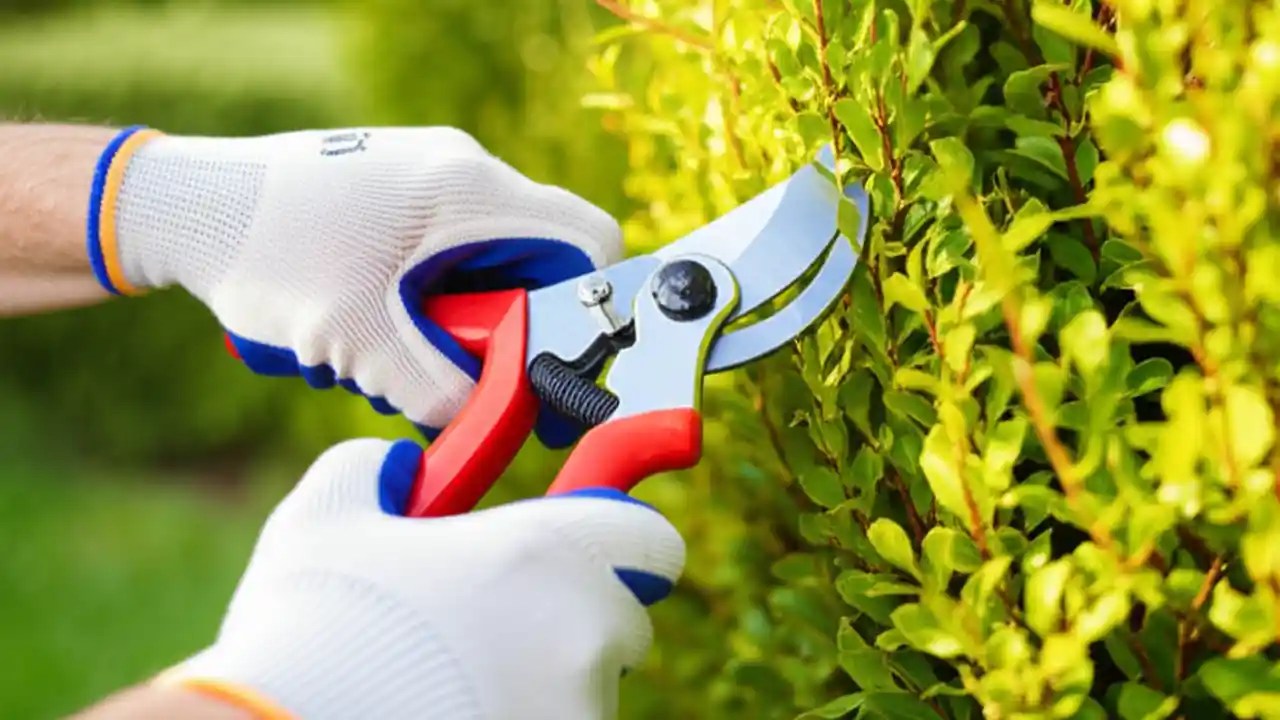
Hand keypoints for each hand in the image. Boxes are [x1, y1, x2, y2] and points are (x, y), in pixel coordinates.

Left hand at [86, 126, 621, 431]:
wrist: (184, 207)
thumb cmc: (264, 252)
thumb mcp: (355, 339)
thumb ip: (434, 390)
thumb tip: (487, 426)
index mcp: (467, 190)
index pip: (586, 244)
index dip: (587, 314)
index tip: (554, 371)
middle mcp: (459, 175)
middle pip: (533, 270)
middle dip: (502, 337)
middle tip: (460, 387)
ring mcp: (427, 184)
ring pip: (484, 275)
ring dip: (449, 330)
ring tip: (382, 359)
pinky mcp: (397, 202)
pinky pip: (441, 266)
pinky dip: (418, 312)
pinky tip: (364, 336)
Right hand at [154, 439, 684, 719]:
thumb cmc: (308, 633)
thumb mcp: (327, 519)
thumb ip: (377, 468)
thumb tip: (398, 465)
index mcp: (545, 554)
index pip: (651, 541)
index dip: (620, 543)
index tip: (585, 555)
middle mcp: (583, 633)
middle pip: (621, 620)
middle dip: (570, 619)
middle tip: (492, 627)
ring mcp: (578, 708)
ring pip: (590, 687)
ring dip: (545, 678)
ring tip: (454, 682)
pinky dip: (524, 719)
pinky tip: (456, 714)